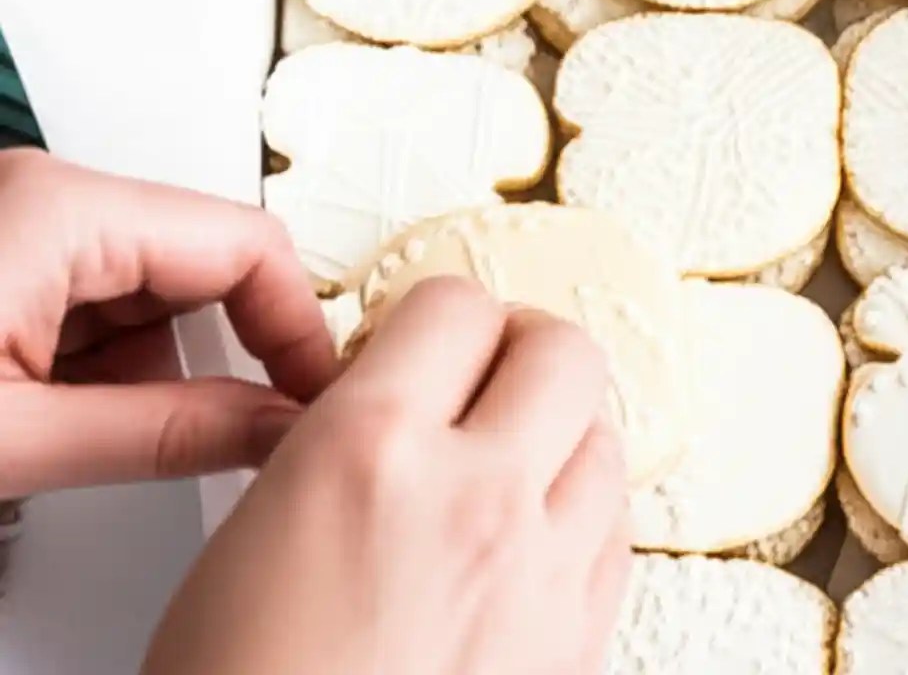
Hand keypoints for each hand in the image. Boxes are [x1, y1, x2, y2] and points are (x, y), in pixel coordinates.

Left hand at [0, 148, 337, 497]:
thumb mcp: (10, 438)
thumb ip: (163, 435)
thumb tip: (280, 430)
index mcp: (60, 211)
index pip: (248, 246)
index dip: (300, 330)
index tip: (316, 402)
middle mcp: (53, 199)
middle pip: (211, 268)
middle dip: (227, 359)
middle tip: (247, 436)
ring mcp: (32, 228)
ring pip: (162, 298)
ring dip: (159, 375)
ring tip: (101, 437)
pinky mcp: (13, 265)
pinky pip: (110, 314)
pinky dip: (112, 375)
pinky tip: (68, 420)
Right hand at [143, 277, 631, 674]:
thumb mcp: (256, 528)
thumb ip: (343, 439)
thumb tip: (393, 395)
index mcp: (371, 453)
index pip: (455, 305)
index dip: (437, 312)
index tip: (423, 338)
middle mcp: (478, 499)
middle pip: (564, 352)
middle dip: (521, 348)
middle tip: (483, 375)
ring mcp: (546, 570)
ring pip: (607, 437)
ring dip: (560, 431)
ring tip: (509, 457)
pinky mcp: (582, 636)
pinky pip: (618, 530)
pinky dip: (583, 511)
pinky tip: (534, 531)